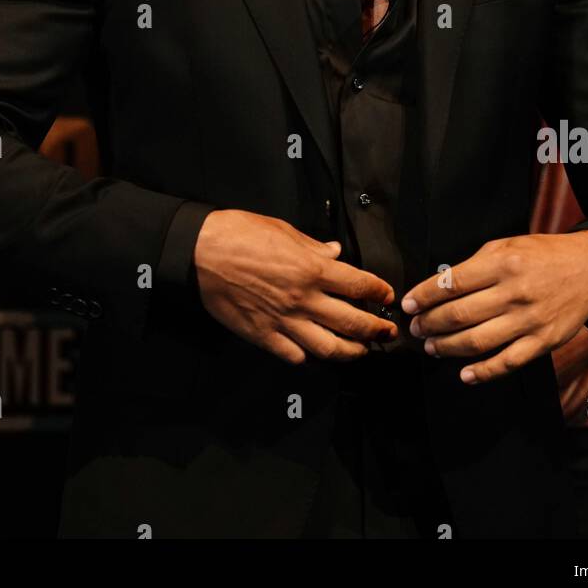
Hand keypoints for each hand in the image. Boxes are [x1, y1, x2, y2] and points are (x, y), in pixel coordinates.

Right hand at [192, 209, 398, 364]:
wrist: (200, 252)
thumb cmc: (239, 234)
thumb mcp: (282, 229)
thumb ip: (312, 246)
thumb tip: (334, 252)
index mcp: (311, 268)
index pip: (359, 285)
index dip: (378, 292)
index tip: (386, 296)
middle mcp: (303, 298)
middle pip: (352, 322)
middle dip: (376, 330)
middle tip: (387, 331)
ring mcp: (284, 321)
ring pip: (329, 348)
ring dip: (351, 352)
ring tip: (361, 351)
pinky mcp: (263, 336)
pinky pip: (294, 355)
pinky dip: (308, 357)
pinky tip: (313, 353)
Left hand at [400, 232, 587, 383]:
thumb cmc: (544, 255)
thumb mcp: (508, 245)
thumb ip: (476, 264)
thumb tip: (442, 285)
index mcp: (503, 263)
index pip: (452, 283)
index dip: (424, 296)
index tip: (408, 304)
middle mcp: (514, 292)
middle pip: (459, 314)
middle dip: (430, 324)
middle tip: (416, 328)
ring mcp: (529, 320)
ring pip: (478, 341)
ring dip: (447, 347)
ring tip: (432, 347)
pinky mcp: (543, 342)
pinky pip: (507, 362)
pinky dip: (483, 372)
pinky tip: (465, 374)